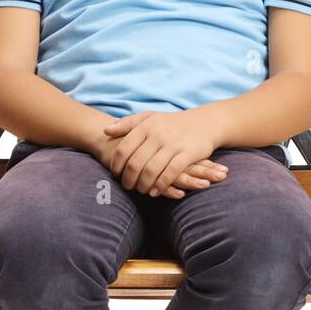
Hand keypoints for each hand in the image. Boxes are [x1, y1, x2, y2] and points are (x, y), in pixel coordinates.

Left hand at [98, 108, 223, 196]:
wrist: (204, 122)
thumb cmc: (172, 123)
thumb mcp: (150, 118)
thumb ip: (127, 123)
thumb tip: (105, 131)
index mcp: (146, 126)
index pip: (124, 149)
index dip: (117, 165)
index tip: (116, 174)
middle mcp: (158, 134)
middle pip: (135, 163)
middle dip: (129, 179)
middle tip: (127, 186)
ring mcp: (173, 144)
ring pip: (151, 170)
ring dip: (143, 184)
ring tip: (141, 190)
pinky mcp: (188, 154)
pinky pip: (171, 173)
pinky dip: (161, 185)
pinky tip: (156, 191)